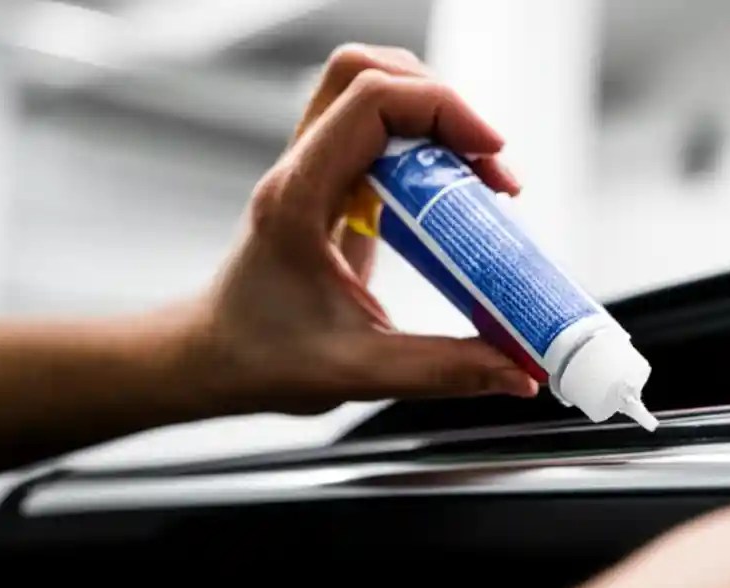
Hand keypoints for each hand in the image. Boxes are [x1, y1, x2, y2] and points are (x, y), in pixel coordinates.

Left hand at [183, 44, 536, 416]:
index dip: (443, 110)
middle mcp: (302, 169)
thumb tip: (516, 372)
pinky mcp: (330, 183)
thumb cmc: (262, 359)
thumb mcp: (359, 372)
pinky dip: (422, 141)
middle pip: (369, 74)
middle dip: (442, 104)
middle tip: (486, 165)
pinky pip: (377, 129)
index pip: (370, 103)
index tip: (491, 154)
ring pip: (372, 91)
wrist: (213, 359)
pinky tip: (449, 191)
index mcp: (300, 198)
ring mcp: (313, 169)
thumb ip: (444, 370)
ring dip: (432, 115)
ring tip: (474, 173)